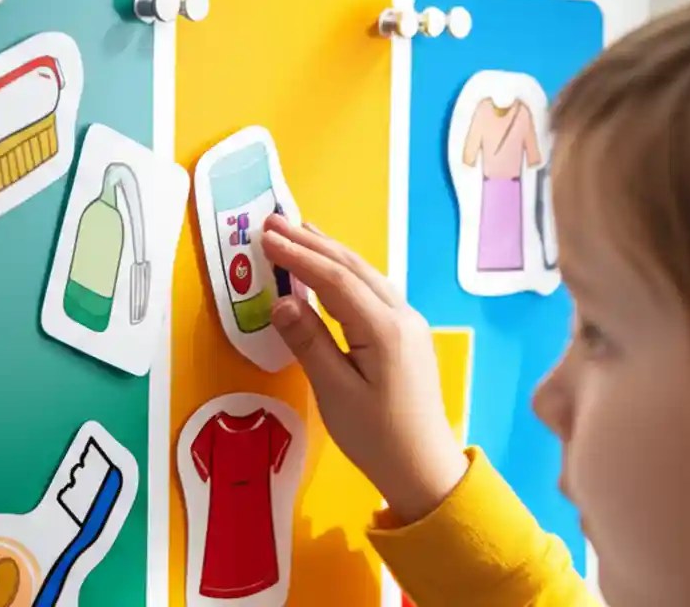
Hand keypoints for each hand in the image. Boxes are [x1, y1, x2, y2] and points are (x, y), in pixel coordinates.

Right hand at [261, 214, 467, 524]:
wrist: (425, 469)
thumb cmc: (377, 437)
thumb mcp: (335, 392)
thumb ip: (309, 342)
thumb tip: (282, 301)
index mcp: (383, 328)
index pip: (333, 280)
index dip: (298, 255)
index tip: (264, 237)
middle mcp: (400, 316)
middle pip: (351, 267)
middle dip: (311, 242)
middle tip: (272, 221)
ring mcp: (407, 323)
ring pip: (364, 274)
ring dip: (328, 251)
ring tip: (297, 231)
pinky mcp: (405, 335)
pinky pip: (371, 289)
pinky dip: (344, 271)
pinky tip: (330, 269)